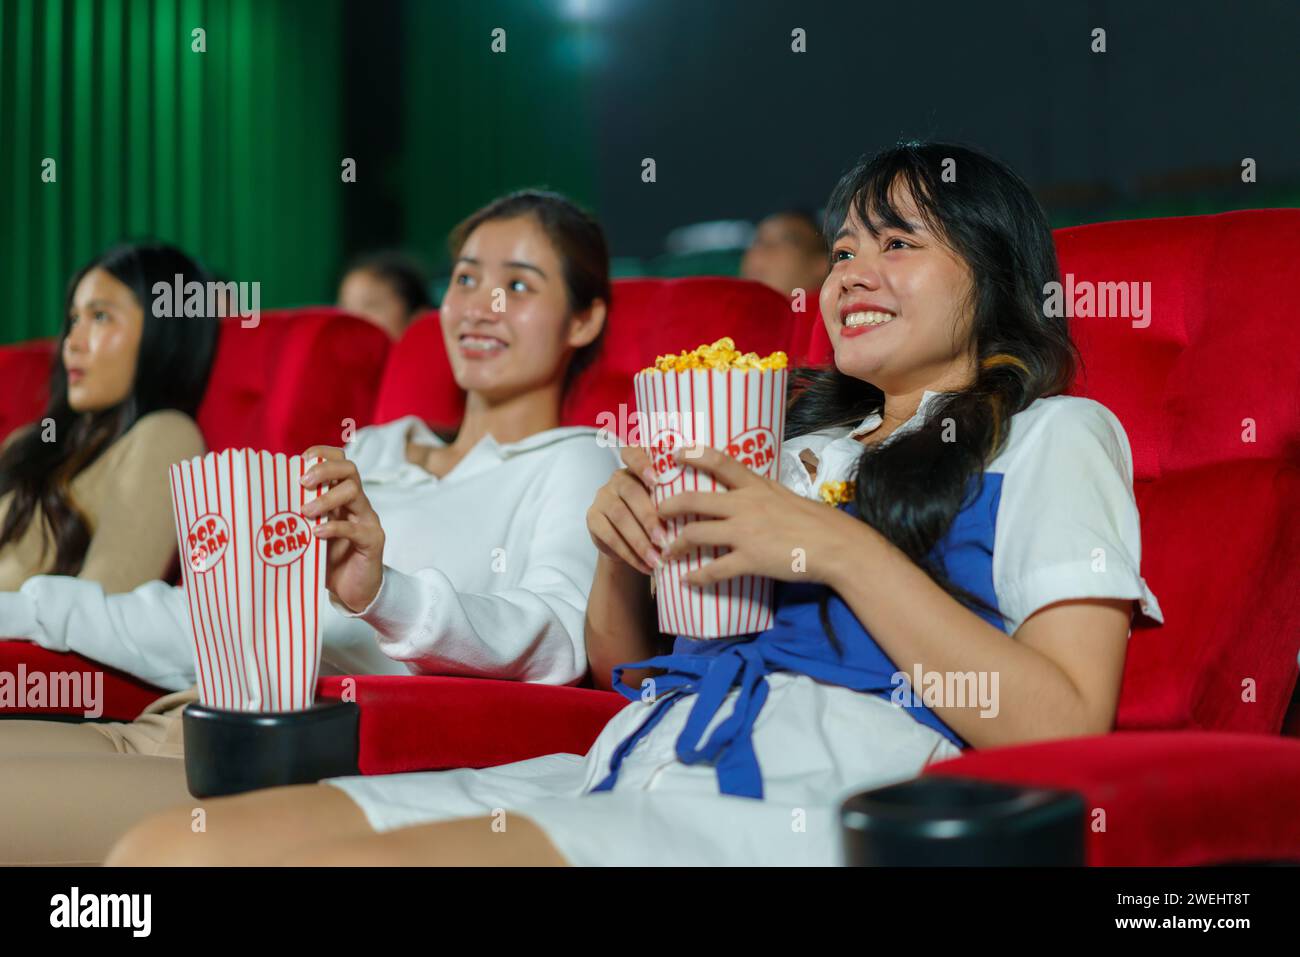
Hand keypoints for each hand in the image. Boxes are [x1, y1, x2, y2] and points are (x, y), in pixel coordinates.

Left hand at [300, 446, 384, 612]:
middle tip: (303, 482)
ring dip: (327, 498)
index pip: (340, 462)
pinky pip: (355, 527)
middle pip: (350, 470)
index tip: (301, 460)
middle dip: (325, 470)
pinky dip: (334, 527)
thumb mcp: (309, 534)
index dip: (322, 455)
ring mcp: (367, 520)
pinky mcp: (372, 540)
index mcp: (341, 498)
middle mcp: (356, 504)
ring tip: (306, 512)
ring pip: (354, 492)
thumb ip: (298, 518)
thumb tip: (262, 504)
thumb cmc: (327, 561)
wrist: (353, 591)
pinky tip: (316, 535)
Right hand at [586, 445, 669, 575]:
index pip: (633, 453)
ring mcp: (603, 497)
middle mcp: (618, 478)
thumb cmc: (661, 517)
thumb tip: (707, 505)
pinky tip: (646, 566)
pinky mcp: (593, 518)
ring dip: (639, 541)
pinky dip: (629, 553)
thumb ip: (680, 497)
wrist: (633, 543)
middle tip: (665, 540)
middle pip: (631, 493)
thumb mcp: (670, 503)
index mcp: (638, 467)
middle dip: (649, 518)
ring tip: (658, 559)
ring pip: (619, 516)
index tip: (656, 480)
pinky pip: (609, 536)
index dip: (642, 464)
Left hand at [656, 444, 873, 587]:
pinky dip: (696, 576)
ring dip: (675, 544)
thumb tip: (748, 496)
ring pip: (695, 533)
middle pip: (694, 499)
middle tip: (657, 512)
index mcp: (756, 485)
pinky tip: (688, 580)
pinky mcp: (749, 559)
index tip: (674, 453)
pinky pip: (713, 569)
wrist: (836, 546)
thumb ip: (762, 495)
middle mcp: (745, 504)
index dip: (694, 454)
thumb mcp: (785, 497)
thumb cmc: (815, 522)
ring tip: (666, 552)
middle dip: (668, 506)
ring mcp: (745, 532)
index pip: (720, 462)